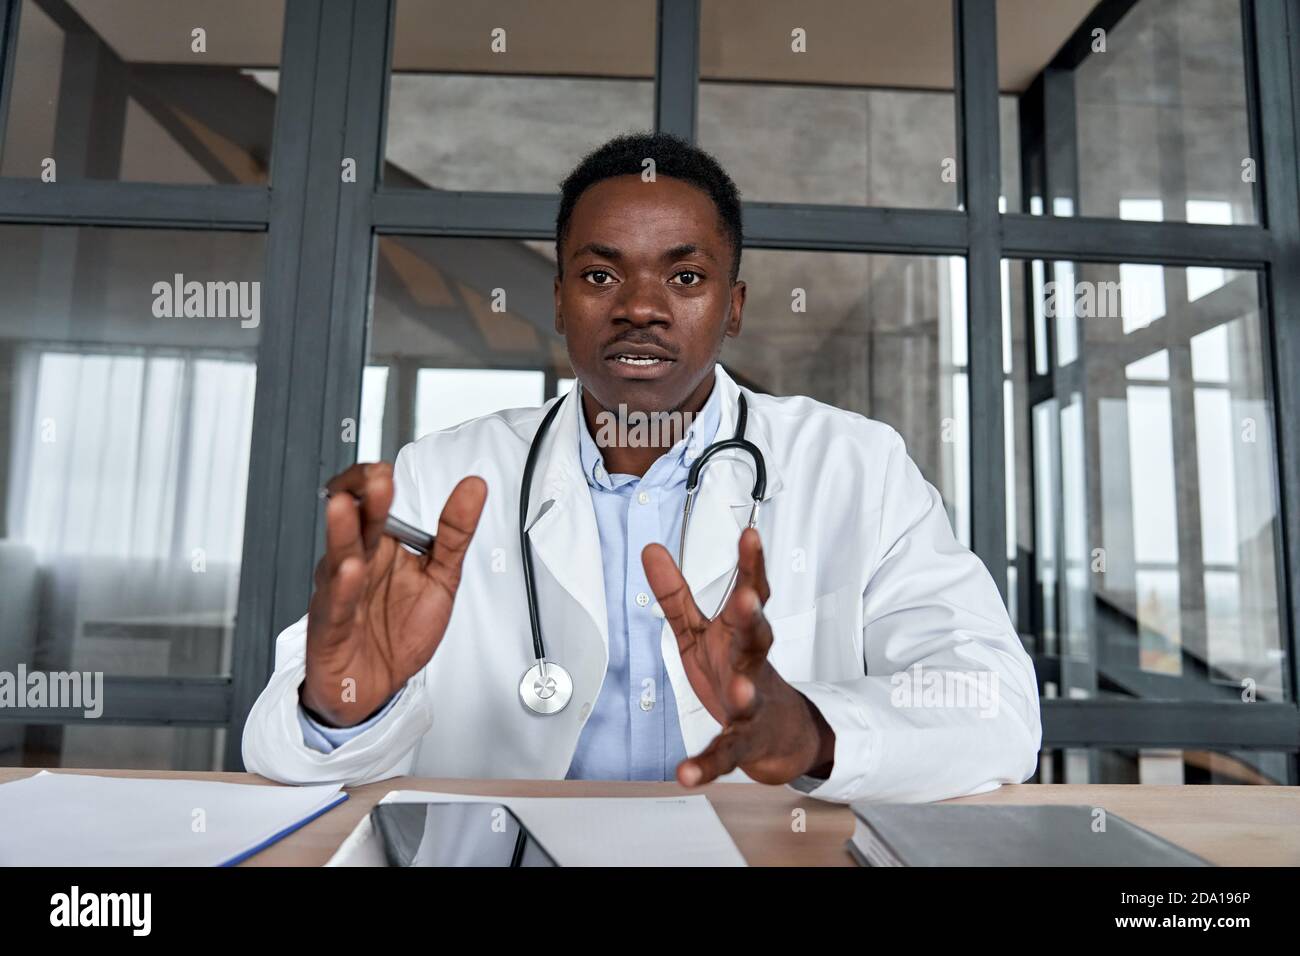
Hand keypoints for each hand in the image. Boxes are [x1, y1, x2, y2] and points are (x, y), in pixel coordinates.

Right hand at [301, 462, 486, 726]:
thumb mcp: (440, 577)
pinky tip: (350, 570)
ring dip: (342, 532)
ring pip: (337, 558)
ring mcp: (340, 595)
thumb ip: (455, 532)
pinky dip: (342, 588)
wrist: (376, 687)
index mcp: (378, 548)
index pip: (365, 502)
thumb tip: (474, 488)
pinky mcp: (332, 629)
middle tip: (376, 478)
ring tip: (346, 508)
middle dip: (362, 498)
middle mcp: (355, 565)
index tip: (386, 469)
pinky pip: (336, 605)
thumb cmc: (399, 631)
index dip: (369, 482)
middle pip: (352, 522)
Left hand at [641, 528, 834, 786]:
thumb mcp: (701, 631)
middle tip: (749, 600)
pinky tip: (685, 773)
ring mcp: (751, 705)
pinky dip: (706, 765)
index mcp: (740, 634)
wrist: (778, 734)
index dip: (751, 564)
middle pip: (758, 639)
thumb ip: (676, 594)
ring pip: (750, 696)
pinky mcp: (743, 742)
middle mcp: (751, 664)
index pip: (751, 593)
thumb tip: (650, 548)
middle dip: (753, 619)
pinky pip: (725, 754)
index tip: (750, 534)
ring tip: (738, 688)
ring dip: (744, 692)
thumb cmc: (735, 670)